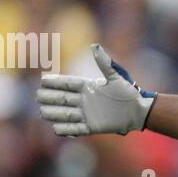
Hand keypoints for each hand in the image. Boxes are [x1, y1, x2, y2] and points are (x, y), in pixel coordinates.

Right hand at [37, 44, 155, 135]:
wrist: (138, 110)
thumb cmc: (128, 92)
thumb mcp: (116, 76)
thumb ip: (104, 62)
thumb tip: (94, 46)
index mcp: (87, 87)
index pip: (66, 83)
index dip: (54, 82)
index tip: (43, 79)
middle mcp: (83, 100)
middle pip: (61, 99)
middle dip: (50, 97)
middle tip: (39, 96)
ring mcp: (86, 114)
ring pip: (64, 114)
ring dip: (54, 113)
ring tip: (43, 112)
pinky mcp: (92, 127)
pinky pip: (75, 129)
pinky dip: (66, 129)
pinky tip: (56, 128)